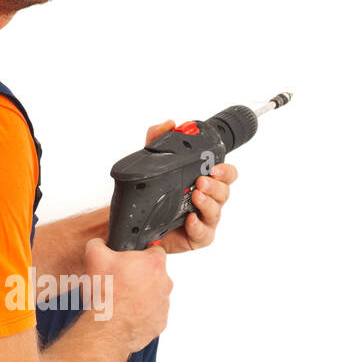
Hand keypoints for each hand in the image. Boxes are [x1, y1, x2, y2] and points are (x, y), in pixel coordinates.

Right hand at [84, 236, 171, 351]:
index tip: (128, 262)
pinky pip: (152, 314)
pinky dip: (141, 314)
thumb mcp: (94, 257)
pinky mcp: (160, 322)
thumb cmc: (105, 294)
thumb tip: (99, 243)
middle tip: (121, 282)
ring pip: (154, 295)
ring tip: (121, 300)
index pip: (154, 250)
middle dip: (139, 276)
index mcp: (154, 263)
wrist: (107, 328)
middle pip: (154, 274)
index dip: (139, 255)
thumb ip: (99, 243)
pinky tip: (126, 314)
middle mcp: (165, 283)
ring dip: (140, 296)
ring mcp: (164, 305)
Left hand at [143, 119, 238, 253]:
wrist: (135, 223)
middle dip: (217, 185)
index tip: (214, 167)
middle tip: (202, 180)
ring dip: (208, 202)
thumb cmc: (152, 195)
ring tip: (195, 196)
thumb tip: (169, 124)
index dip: (225, 170)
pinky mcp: (196, 237)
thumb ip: (158, 139)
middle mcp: (207, 200)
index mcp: (204, 181)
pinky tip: (190, 219)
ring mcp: (204, 219)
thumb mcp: (152, 162)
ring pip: (216, 211)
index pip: (226, 174)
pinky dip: (198, 226)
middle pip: (225, 192)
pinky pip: (204, 233)